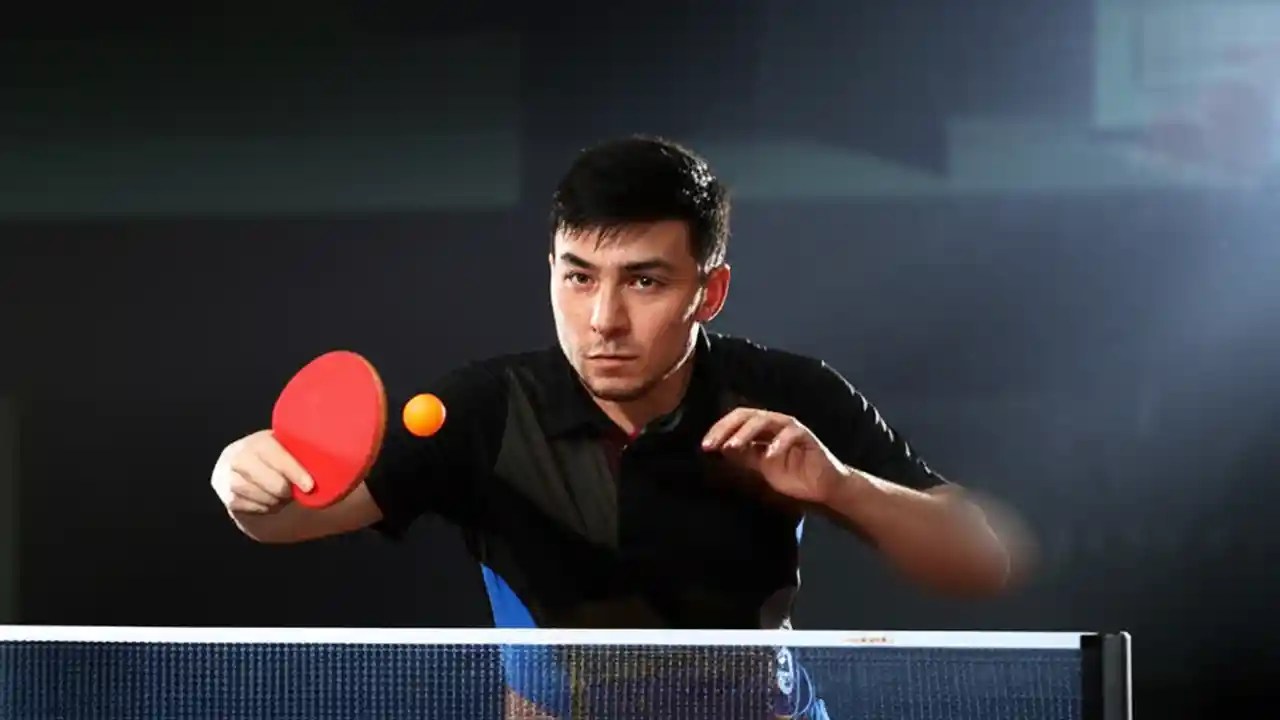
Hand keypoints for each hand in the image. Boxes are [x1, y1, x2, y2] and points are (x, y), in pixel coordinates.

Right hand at [211, 430, 313, 514]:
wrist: (248, 473)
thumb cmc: (279, 462)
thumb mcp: (289, 452)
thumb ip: (305, 455)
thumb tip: (331, 466)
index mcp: (259, 440)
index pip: (274, 453)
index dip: (293, 471)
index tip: (309, 486)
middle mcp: (238, 454)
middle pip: (264, 478)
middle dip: (283, 490)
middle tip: (292, 493)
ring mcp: (227, 474)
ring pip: (254, 494)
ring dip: (273, 501)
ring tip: (281, 498)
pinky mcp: (225, 495)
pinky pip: (245, 506)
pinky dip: (262, 508)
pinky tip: (269, 503)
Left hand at [701, 408, 843, 503]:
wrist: (821, 488)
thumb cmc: (792, 476)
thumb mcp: (759, 467)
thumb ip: (743, 455)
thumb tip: (719, 446)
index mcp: (762, 429)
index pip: (736, 420)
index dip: (719, 429)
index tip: (705, 446)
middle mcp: (774, 424)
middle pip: (747, 415)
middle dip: (727, 427)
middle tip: (712, 444)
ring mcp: (791, 428)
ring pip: (766, 420)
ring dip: (746, 432)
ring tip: (732, 446)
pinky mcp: (807, 437)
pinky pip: (791, 433)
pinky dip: (778, 443)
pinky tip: (768, 456)